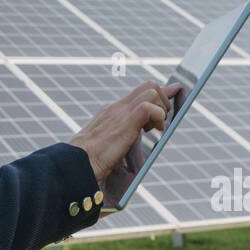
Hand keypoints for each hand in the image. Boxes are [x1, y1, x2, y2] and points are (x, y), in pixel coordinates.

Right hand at [67, 79, 182, 183]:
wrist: (76, 163)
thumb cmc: (88, 162)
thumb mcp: (105, 148)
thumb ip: (116, 144)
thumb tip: (127, 160)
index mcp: (111, 112)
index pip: (138, 94)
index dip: (159, 93)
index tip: (174, 91)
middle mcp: (117, 108)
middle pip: (148, 86)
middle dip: (163, 99)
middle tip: (162, 122)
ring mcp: (121, 112)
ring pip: (151, 90)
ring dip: (162, 107)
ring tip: (159, 127)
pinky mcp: (126, 120)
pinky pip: (150, 107)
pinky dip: (159, 116)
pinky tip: (157, 130)